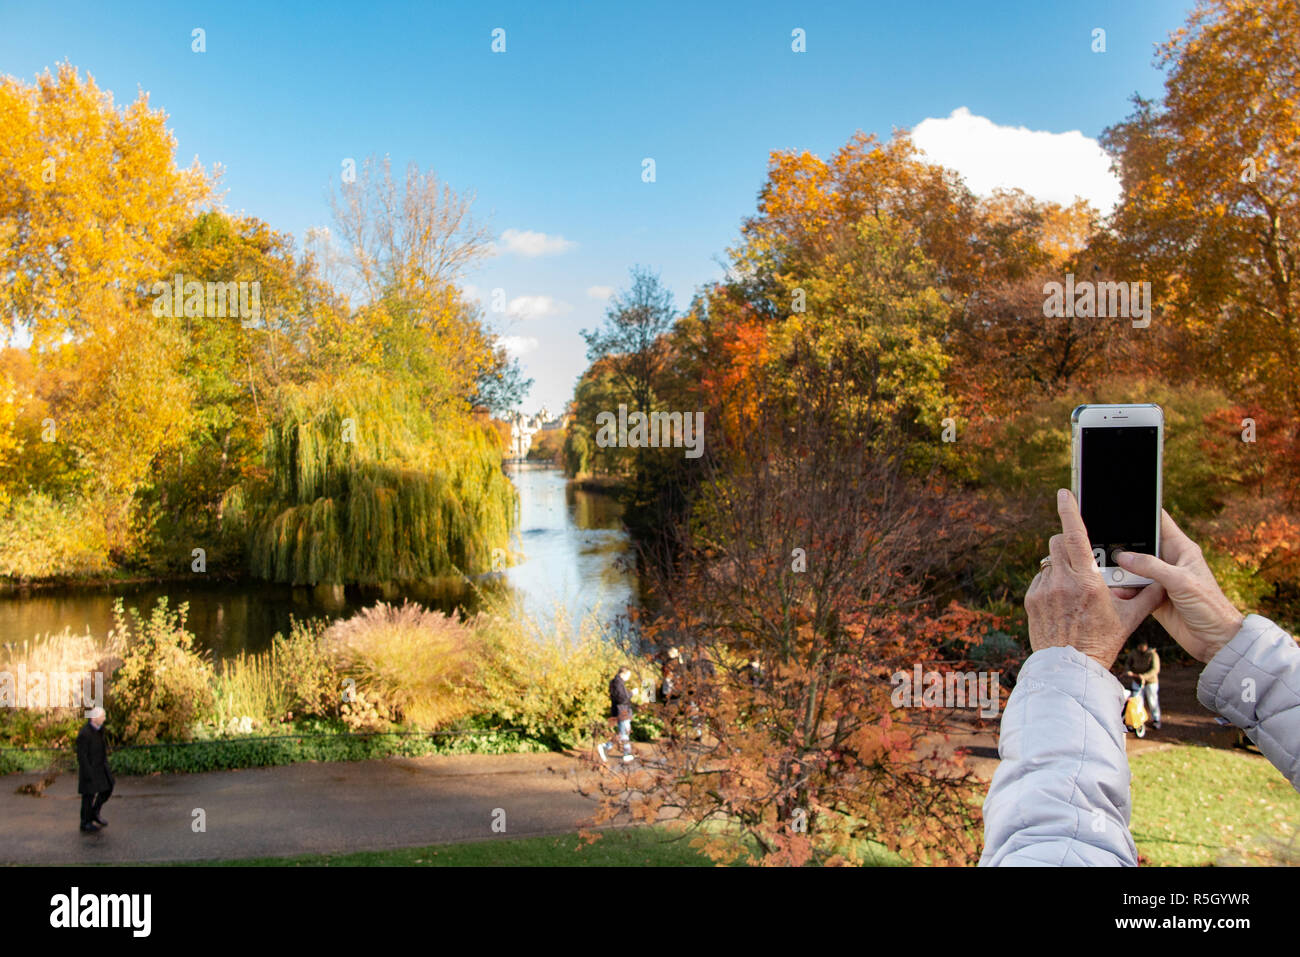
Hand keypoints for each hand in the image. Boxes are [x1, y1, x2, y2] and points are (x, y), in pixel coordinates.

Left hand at [1025, 490, 1167, 669]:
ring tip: (1075, 587)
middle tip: (1082, 557)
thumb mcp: (1129, 618)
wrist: (1071, 668)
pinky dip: (1051, 582)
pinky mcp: (1031, 600)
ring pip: (1049, 561)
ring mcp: (1043, 590)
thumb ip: (1147, 595)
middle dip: (1069, 542)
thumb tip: (1163, 581)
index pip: (1075, 536)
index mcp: (1087, 581)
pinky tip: (1062, 601)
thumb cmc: (1102, 643)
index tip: (1065, 494)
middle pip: (1058, 542)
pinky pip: (1040, 580)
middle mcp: (1062, 581)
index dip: (1070, 511)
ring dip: (1061, 565)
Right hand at [1114, 511, 1243, 662]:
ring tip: (1107, 572)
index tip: (1120, 506)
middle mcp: (1169, 561)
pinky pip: (1132, 588)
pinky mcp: (1153, 596)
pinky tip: (1116, 591)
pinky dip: (1123, 589)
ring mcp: (1160, 579)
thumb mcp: (1180, 582)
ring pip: (1132, 567)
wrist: (1215, 640)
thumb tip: (1122, 557)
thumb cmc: (1209, 607)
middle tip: (1104, 545)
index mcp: (1181, 549)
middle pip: (1140, 544)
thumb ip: (1150, 567)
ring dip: (1120, 571)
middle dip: (1122, 544)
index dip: (1142, 511)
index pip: (1160, 521)